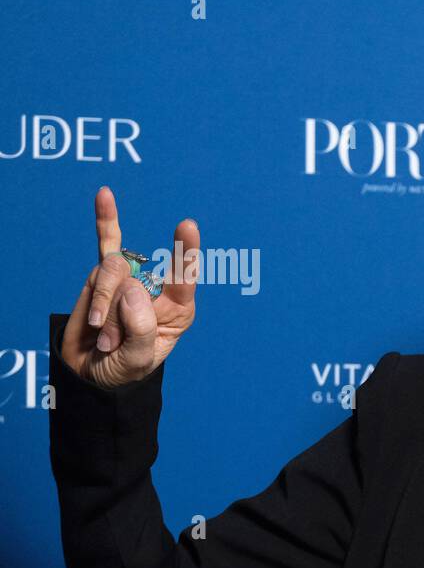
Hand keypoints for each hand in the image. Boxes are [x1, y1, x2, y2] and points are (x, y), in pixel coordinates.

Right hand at [61, 186, 199, 388]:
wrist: (92, 372)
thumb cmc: (123, 367)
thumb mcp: (137, 359)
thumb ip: (139, 327)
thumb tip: (131, 287)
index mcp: (178, 308)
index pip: (185, 277)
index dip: (185, 252)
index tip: (188, 225)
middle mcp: (156, 288)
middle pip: (137, 279)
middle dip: (118, 313)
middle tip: (112, 342)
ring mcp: (130, 278)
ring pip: (112, 272)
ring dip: (102, 307)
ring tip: (102, 335)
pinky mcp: (104, 274)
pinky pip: (106, 243)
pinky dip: (106, 220)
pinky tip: (105, 195)